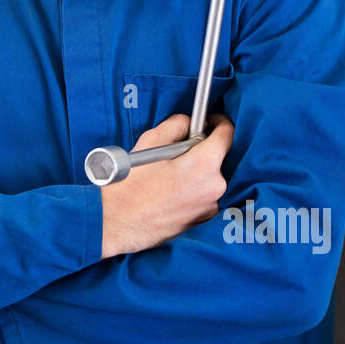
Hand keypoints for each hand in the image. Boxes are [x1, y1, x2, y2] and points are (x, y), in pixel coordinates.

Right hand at [99, 113, 233, 258]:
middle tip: (175, 151)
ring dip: (196, 171)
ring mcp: (210, 206)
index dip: (218, 122)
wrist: (117, 222)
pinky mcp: (202, 220)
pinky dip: (192, 189)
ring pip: (209, 177)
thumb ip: (176, 125)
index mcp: (205, 164)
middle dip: (200, 150)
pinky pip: (203, 195)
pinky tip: (169, 191)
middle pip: (217, 157)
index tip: (209, 121)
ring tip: (167, 175)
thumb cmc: (131, 184)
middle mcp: (215, 186)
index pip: (227, 133)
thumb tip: (188, 123)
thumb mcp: (151, 142)